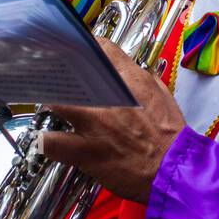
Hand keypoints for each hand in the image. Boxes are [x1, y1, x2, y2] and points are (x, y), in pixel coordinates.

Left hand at [38, 41, 185, 203]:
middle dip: (64, 74)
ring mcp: (94, 123)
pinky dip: (47, 141)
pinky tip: (45, 140)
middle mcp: (108, 97)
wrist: (173, 170)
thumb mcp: (161, 93)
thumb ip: (140, 79)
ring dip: (51, 103)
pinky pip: (53, 142)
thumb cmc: (170, 136)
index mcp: (130, 80)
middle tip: (60, 79)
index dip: (87, 50)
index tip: (80, 54)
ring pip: (56, 102)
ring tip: (50, 106)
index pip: (100, 49)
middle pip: (72, 73)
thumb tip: (126, 73)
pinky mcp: (85, 150)